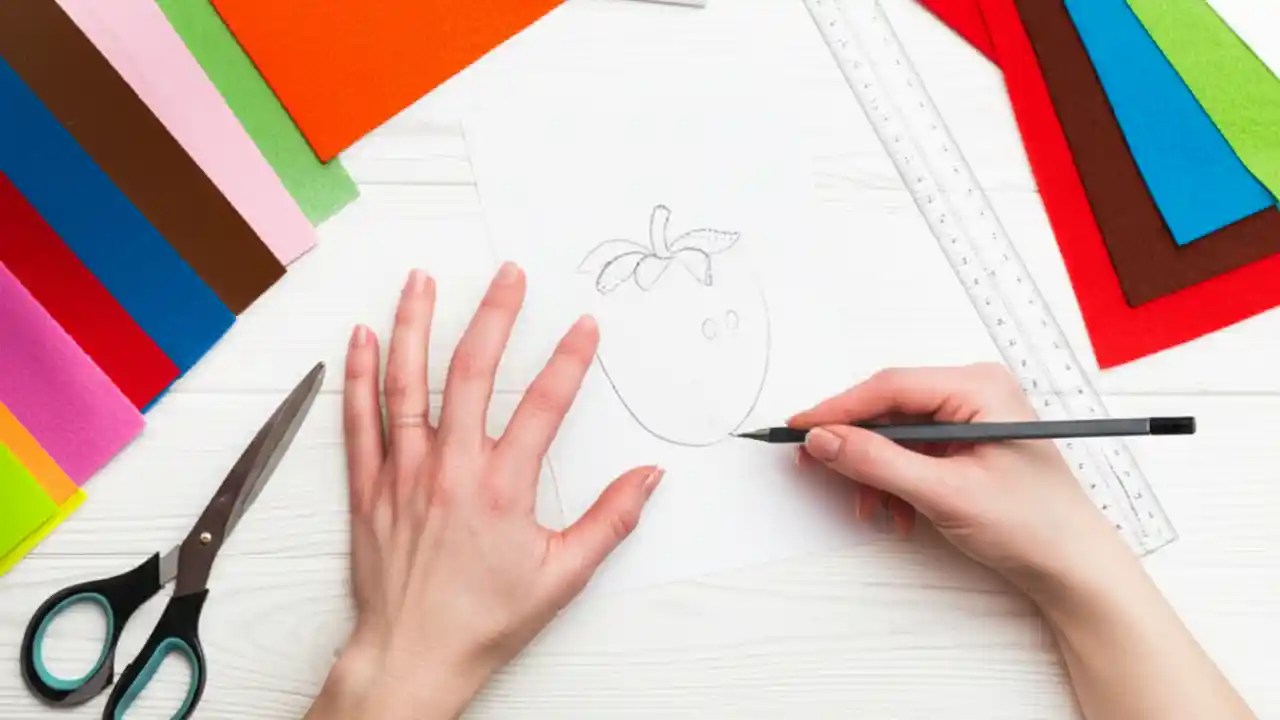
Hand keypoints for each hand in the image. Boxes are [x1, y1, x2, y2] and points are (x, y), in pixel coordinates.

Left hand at [307, 264, 661, 719]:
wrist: (413, 656)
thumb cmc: (483, 620)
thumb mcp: (563, 575)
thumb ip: (610, 520)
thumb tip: (647, 478)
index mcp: (501, 489)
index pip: (544, 406)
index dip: (569, 359)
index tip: (583, 326)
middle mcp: (450, 470)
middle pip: (472, 374)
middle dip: (494, 316)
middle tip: (507, 276)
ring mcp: (403, 474)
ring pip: (407, 383)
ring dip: (416, 326)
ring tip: (421, 280)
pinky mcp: (369, 488)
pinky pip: (359, 420)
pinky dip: (358, 375)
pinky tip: (364, 337)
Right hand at [789, 364, 1128, 599]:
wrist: (1071, 565)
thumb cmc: (1036, 525)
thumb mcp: (945, 493)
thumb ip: (879, 462)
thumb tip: (827, 440)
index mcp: (980, 387)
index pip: (891, 387)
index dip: (839, 408)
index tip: (801, 427)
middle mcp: (975, 392)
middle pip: (889, 407)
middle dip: (856, 445)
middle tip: (817, 464)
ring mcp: (970, 417)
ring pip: (895, 433)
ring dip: (876, 471)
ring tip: (874, 506)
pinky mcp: (964, 442)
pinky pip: (911, 451)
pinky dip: (894, 480)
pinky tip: (897, 509)